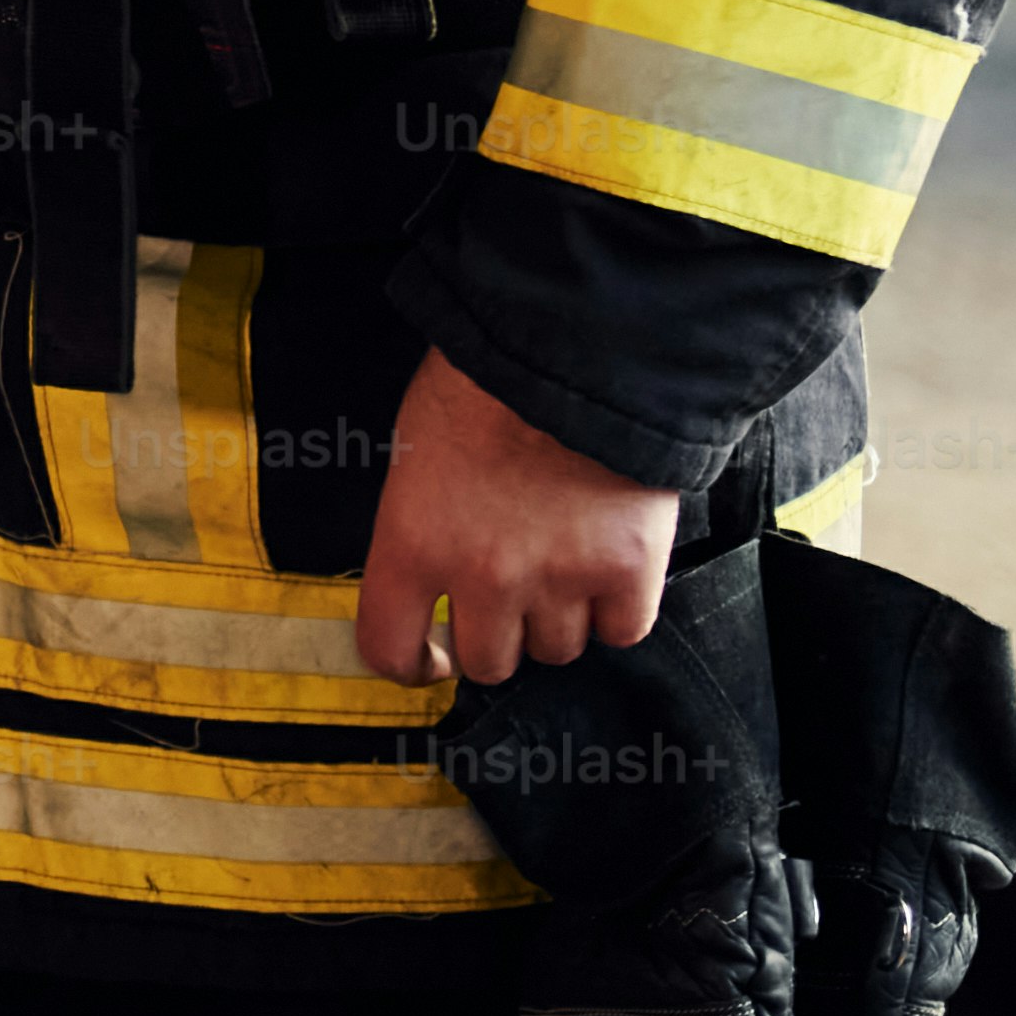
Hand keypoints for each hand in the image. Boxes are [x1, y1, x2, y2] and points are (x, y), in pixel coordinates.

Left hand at [357, 348, 679, 685]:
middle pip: (488, 664)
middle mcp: (483, 576)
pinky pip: (621, 632)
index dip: (408, 662)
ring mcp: (559, 579)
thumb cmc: (483, 386)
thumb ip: (421, 528)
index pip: (388, 649)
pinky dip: (616, 611)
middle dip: (495, 635)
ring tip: (559, 564)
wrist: (572, 352)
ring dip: (556, 619)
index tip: (427, 656)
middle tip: (505, 598)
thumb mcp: (415, 455)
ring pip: (556, 650)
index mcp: (413, 543)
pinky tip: (605, 571)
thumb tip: (426, 577)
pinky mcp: (627, 572)